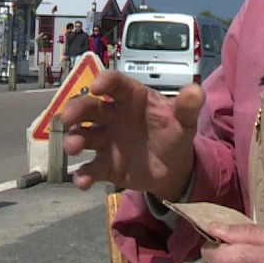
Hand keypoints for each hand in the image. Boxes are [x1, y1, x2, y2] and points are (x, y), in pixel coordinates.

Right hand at [60, 69, 202, 199]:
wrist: (174, 168)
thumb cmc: (174, 134)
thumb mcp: (185, 120)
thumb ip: (188, 107)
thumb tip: (195, 91)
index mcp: (132, 98)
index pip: (116, 84)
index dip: (105, 81)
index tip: (97, 86)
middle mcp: (114, 116)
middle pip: (90, 108)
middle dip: (76, 110)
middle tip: (68, 117)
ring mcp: (107, 140)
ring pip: (84, 136)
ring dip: (75, 140)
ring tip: (73, 147)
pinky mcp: (105, 165)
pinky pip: (91, 168)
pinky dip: (83, 174)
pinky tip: (82, 181)